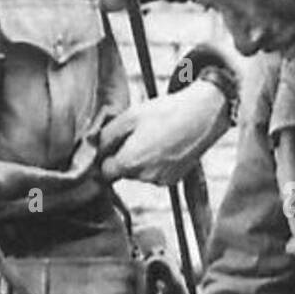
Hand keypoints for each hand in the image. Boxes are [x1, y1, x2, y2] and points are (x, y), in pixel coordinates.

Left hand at [93, 81, 228, 185]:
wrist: (202, 115)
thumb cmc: (165, 112)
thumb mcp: (129, 117)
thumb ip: (105, 136)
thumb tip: (92, 148)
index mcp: (129, 162)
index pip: (104, 171)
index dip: (105, 157)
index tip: (110, 144)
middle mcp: (144, 176)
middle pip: (122, 172)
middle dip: (123, 156)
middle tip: (135, 134)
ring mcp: (161, 180)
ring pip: (139, 173)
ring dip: (140, 159)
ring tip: (153, 137)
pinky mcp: (173, 180)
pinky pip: (155, 174)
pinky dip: (155, 163)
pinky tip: (164, 145)